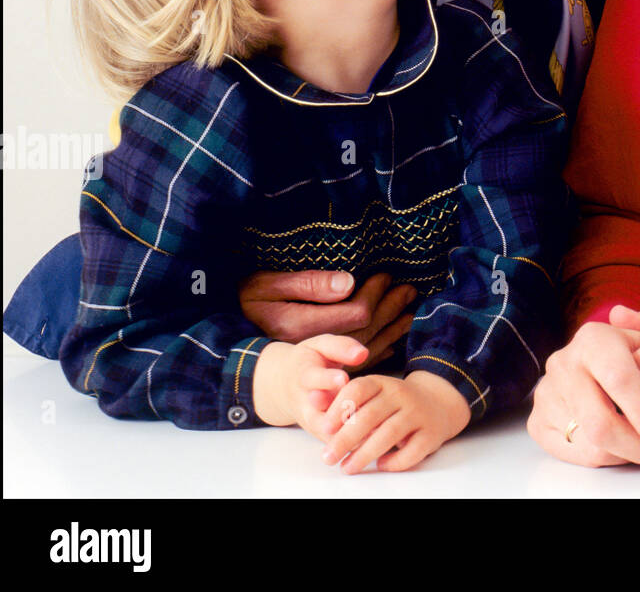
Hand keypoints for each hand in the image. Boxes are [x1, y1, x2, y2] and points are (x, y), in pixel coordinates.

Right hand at [238, 269, 416, 365]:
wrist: (228, 343)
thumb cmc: (247, 303)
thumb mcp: (268, 286)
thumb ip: (307, 284)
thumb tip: (347, 283)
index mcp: (302, 325)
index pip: (354, 313)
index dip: (375, 294)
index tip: (386, 276)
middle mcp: (314, 347)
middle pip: (366, 330)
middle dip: (390, 308)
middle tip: (409, 289)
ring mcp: (319, 360)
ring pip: (368, 347)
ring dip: (392, 327)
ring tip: (410, 309)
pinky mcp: (323, 366)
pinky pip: (359, 361)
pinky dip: (383, 346)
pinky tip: (395, 335)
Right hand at [251, 333, 370, 434]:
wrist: (283, 385)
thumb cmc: (309, 361)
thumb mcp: (321, 345)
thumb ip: (341, 347)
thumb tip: (362, 354)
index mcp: (304, 375)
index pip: (313, 378)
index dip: (327, 379)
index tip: (343, 379)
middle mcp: (305, 403)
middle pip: (315, 414)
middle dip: (334, 415)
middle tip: (353, 414)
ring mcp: (310, 420)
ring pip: (324, 433)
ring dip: (343, 436)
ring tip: (368, 434)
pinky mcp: (318, 432)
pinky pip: (332, 442)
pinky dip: (348, 444)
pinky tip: (370, 442)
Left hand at [318, 370, 471, 473]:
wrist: (439, 401)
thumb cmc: (395, 403)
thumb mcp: (372, 395)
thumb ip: (344, 401)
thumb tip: (313, 402)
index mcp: (383, 383)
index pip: (358, 389)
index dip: (339, 407)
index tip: (325, 428)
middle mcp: (401, 395)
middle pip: (370, 415)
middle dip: (345, 438)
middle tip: (328, 457)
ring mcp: (418, 413)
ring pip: (389, 433)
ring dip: (365, 453)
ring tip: (347, 467)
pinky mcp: (431, 433)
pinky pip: (412, 450)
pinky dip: (395, 461)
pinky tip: (381, 465)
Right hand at [527, 318, 639, 466]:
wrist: (588, 362)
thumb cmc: (631, 354)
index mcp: (594, 338)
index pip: (619, 378)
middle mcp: (563, 363)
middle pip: (600, 423)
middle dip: (636, 445)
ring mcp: (546, 394)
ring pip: (591, 445)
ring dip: (625, 452)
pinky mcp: (537, 422)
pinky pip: (576, 455)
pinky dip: (605, 457)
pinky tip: (620, 443)